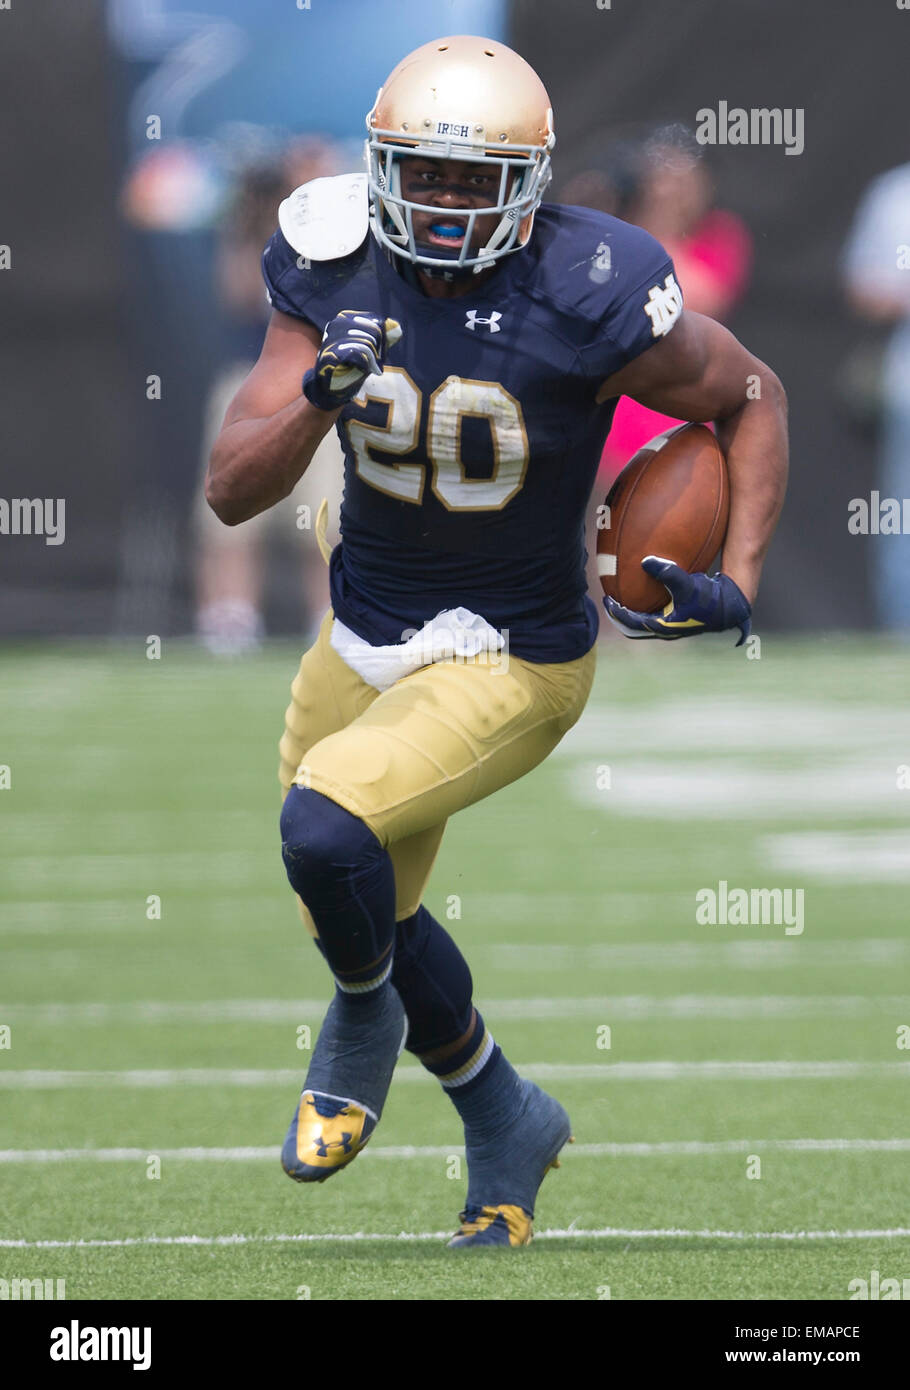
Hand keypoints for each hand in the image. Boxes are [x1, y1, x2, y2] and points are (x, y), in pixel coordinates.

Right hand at [302, 311, 402, 410]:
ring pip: (368, 342)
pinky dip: (369, 364)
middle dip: (377, 350)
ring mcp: (334, 338)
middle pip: (374, 331)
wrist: (333, 387)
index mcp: (345, 319)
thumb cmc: (352, 366)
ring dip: (373, 359)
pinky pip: (361, 353)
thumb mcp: (370, 349)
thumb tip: (397, 326)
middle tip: (373, 362)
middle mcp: (338, 324)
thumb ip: (383, 337)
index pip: (376, 322)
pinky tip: (367, 370)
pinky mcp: (334, 352)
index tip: (376, 352)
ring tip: (369, 367)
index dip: (381, 340)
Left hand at [603, 555, 751, 645]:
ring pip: (643, 623)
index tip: (607, 599)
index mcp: (663, 627)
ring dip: (631, 613)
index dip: (617, 612)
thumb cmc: (709, 598)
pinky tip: (645, 590)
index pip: (632, 622)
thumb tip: (645, 560)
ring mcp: (671, 626)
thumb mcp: (687, 584)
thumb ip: (667, 572)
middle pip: (633, 628)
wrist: (730, 607)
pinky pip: (654, 614)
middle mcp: (665, 629)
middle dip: (620, 616)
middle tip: (610, 601)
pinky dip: (645, 606)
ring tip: (622, 598)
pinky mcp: (678, 619)